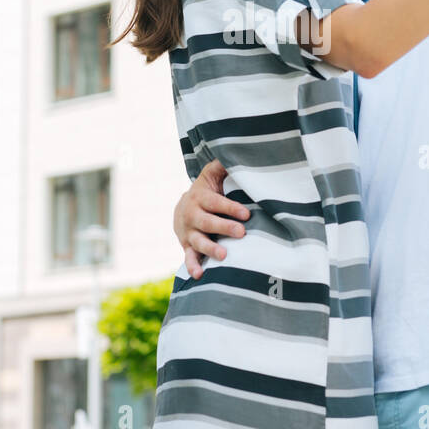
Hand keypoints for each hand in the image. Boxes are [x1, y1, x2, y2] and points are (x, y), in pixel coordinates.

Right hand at [173, 159, 248, 277]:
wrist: (182, 209)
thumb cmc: (206, 191)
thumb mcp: (212, 175)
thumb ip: (223, 165)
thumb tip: (237, 154)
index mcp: (199, 197)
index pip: (215, 202)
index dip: (230, 208)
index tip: (246, 214)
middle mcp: (192, 216)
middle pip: (207, 222)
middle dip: (223, 228)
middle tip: (241, 233)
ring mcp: (189, 233)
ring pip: (198, 241)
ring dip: (210, 249)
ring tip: (225, 256)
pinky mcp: (188, 247)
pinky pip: (189, 257)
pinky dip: (192, 266)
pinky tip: (200, 274)